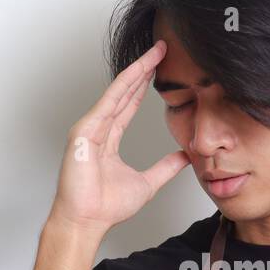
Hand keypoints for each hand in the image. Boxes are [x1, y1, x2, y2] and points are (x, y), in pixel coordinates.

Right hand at [48, 39, 190, 237]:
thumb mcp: (147, 183)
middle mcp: (98, 128)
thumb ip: (165, 168)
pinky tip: (137, 71)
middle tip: (162, 48)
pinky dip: (123, 86)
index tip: (161, 67)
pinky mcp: (84, 131)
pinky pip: (108, 103)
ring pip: (117, 92)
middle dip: (143, 69)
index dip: (145, 85)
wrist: (87, 222)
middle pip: (125, 92)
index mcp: (109, 139)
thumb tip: (185, 157)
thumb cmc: (106, 207)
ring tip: (155, 52)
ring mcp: (89, 128)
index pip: (130, 104)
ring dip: (136, 71)